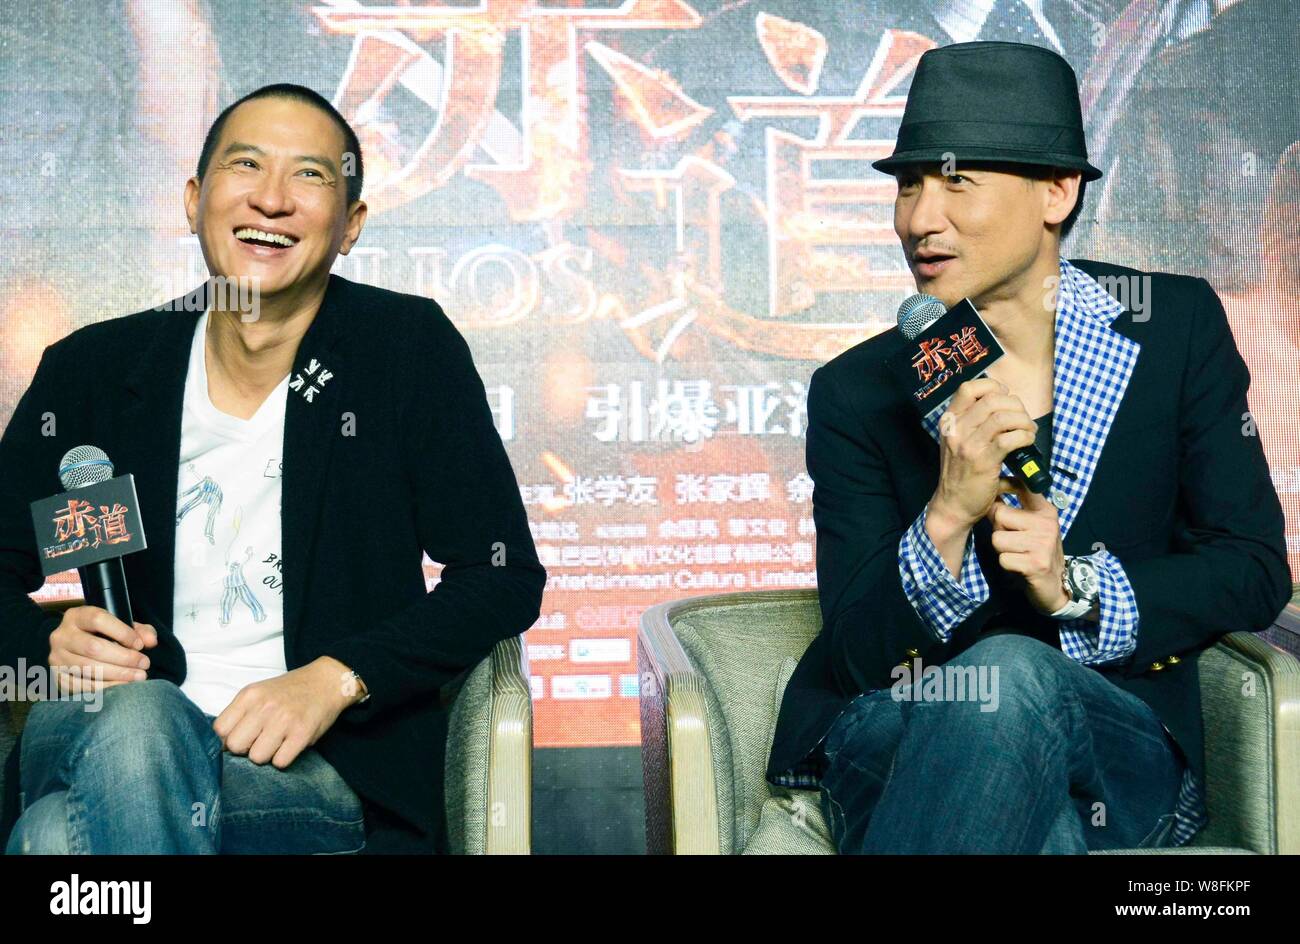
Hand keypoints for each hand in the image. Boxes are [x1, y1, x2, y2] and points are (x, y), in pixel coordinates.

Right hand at [47, 605, 156, 694]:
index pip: (97, 620)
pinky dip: (105, 688)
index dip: (122, 632)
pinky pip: (81, 686)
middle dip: (124, 658)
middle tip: (144, 664)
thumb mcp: (121, 626)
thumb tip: (150, 641)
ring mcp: (56, 657)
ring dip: (117, 675)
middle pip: (93, 647)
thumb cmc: (104, 635)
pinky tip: (122, 686)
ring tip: (138, 677)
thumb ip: (140, 630)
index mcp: (77, 616)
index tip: (140, 645)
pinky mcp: (57, 677)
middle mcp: (61, 635)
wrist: (75, 649)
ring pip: (88, 668)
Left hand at [213, 657, 361, 768]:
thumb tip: (222, 745)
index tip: (241, 737)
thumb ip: (239, 714)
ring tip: (277, 742)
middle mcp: (265, 706)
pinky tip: (289, 746)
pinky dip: (284, 758)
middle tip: (260, 741)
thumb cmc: (289, 692)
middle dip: (245, 749)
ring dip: (266, 755)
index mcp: (250, 695)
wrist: (326, 682)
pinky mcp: (302, 733)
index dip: (227, 739)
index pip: (220, 729)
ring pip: (257, 757)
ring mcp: (284, 720)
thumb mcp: (259, 693)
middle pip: (236, 746)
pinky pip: (280, 762)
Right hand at [932, 377, 1038, 528]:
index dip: (993, 387)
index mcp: (949, 421)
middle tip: (1022, 419)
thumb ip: (975, 424)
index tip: (1005, 398)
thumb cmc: (960, 474)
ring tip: (1028, 430)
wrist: (952, 506)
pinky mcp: (983, 461)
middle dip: (1015, 405)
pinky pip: (1010, 439)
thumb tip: (1009, 409)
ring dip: (1023, 421)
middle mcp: (956, 429)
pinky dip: (1025, 437)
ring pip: (1002, 417)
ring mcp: (968, 445)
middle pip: (992, 399)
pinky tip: (1027, 442)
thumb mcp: (958, 443)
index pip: (968, 388)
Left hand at [987, 477, 1069, 613]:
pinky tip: (1020, 566)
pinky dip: (1007, 564)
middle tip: (1013, 541)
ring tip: (1017, 554)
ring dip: (1002, 550)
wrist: (1056, 584)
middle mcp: (1046, 524)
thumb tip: (991, 491)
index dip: (1003, 487)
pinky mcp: (1036, 563)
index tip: (996, 492)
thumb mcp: (1033, 525)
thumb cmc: (1037, 551)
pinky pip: (1003, 559)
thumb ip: (1016, 508)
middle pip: (999, 515)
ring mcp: (1043, 543)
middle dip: (998, 530)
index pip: (1022, 486)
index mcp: (1046, 511)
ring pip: (997, 539)